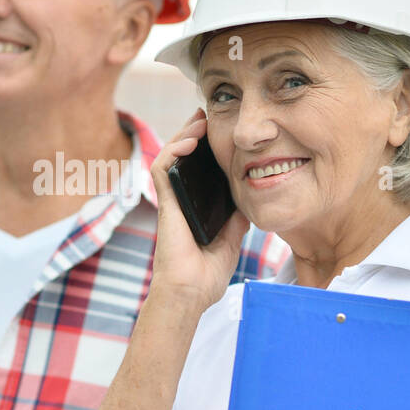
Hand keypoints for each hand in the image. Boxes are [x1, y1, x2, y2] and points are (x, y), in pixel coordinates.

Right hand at [148, 108, 250, 312]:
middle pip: (181, 157)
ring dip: (183, 135)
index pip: (195, 169)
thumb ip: (235, 220)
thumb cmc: (205, 275)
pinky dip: (172, 151)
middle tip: (207, 116)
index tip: (217, 129)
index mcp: (193, 206)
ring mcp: (171, 200)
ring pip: (169, 157)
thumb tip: (248, 203)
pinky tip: (189, 140)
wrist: (191, 293)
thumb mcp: (230, 240)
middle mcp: (180, 200)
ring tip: (199, 121)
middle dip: (193, 133)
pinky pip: (162, 170)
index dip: (203, 147)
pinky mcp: (165, 204)